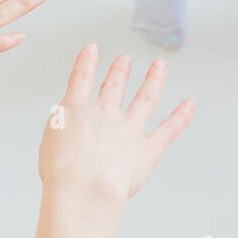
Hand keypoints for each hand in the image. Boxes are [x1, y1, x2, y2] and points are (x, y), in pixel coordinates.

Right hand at [37, 44, 193, 201]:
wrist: (83, 187)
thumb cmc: (61, 173)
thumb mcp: (48, 146)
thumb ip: (60, 134)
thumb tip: (66, 137)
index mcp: (75, 111)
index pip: (81, 78)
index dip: (86, 62)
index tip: (92, 49)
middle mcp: (104, 114)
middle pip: (114, 85)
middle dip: (120, 71)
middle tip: (125, 59)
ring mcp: (128, 129)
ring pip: (146, 98)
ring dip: (153, 80)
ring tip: (159, 67)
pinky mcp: (147, 149)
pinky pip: (168, 130)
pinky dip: (181, 117)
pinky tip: (189, 105)